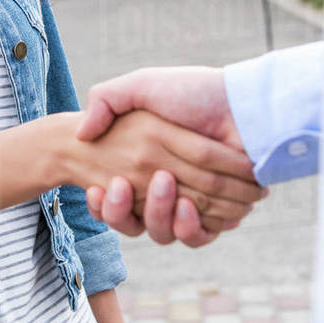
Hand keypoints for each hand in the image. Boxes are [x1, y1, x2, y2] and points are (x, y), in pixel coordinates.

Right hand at [76, 67, 258, 242]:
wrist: (241, 101)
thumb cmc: (192, 90)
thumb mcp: (141, 86)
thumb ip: (106, 100)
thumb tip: (82, 133)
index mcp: (148, 161)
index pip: (117, 197)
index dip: (104, 203)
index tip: (95, 188)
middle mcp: (167, 185)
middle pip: (135, 218)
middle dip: (121, 210)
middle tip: (123, 184)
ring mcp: (192, 200)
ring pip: (163, 231)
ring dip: (156, 216)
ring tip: (162, 186)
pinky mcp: (218, 212)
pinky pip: (196, 236)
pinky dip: (189, 228)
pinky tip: (185, 207)